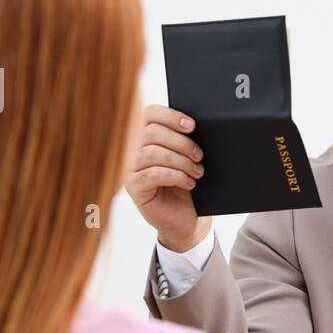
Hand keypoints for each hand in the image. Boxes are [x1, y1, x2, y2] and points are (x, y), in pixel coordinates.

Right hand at [125, 105, 211, 251]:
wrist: (188, 218)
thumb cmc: (189, 185)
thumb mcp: (190, 159)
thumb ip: (187, 140)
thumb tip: (196, 125)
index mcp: (148, 137)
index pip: (150, 114)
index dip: (171, 116)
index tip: (192, 125)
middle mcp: (135, 150)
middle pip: (152, 132)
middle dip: (182, 142)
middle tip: (200, 155)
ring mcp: (131, 169)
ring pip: (152, 152)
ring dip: (180, 161)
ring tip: (197, 172)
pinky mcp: (134, 187)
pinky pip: (151, 174)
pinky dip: (175, 176)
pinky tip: (189, 183)